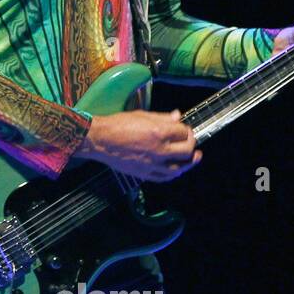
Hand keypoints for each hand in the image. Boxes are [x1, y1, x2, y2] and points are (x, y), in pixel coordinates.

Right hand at [76, 109, 201, 181]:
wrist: (100, 140)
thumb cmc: (117, 125)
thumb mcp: (142, 115)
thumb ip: (162, 117)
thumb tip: (177, 116)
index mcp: (159, 132)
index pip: (184, 132)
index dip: (186, 129)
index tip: (184, 128)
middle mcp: (159, 150)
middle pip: (187, 150)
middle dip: (191, 144)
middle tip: (190, 140)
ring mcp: (152, 163)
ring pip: (179, 167)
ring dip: (189, 163)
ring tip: (193, 158)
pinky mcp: (144, 173)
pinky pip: (165, 177)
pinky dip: (173, 174)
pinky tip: (177, 170)